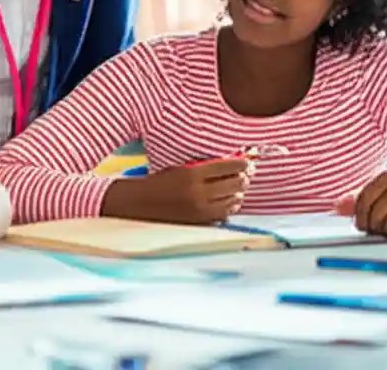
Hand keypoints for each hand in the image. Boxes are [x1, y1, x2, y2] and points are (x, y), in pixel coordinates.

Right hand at [101, 158, 251, 224]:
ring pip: (232, 202)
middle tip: (246, 175)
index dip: (241, 164)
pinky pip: (223, 215)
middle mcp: (198, 193)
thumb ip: (203, 166)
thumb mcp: (179, 168)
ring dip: (238, 194)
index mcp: (191, 174)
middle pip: (234, 184)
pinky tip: (229, 202)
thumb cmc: (159, 181)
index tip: (247, 162)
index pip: (227, 167)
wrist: (139, 204)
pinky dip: (229, 208)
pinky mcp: (199, 222)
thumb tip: (231, 164)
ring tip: (239, 189)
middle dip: (243, 179)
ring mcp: (199, 210)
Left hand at [334, 170, 386, 235]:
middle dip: (370, 224)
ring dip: (384, 231)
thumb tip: (338, 206)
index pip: (362, 198)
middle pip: (369, 208)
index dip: (360, 215)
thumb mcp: (385, 201)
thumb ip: (360, 201)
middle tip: (379, 231)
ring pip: (381, 219)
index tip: (366, 223)